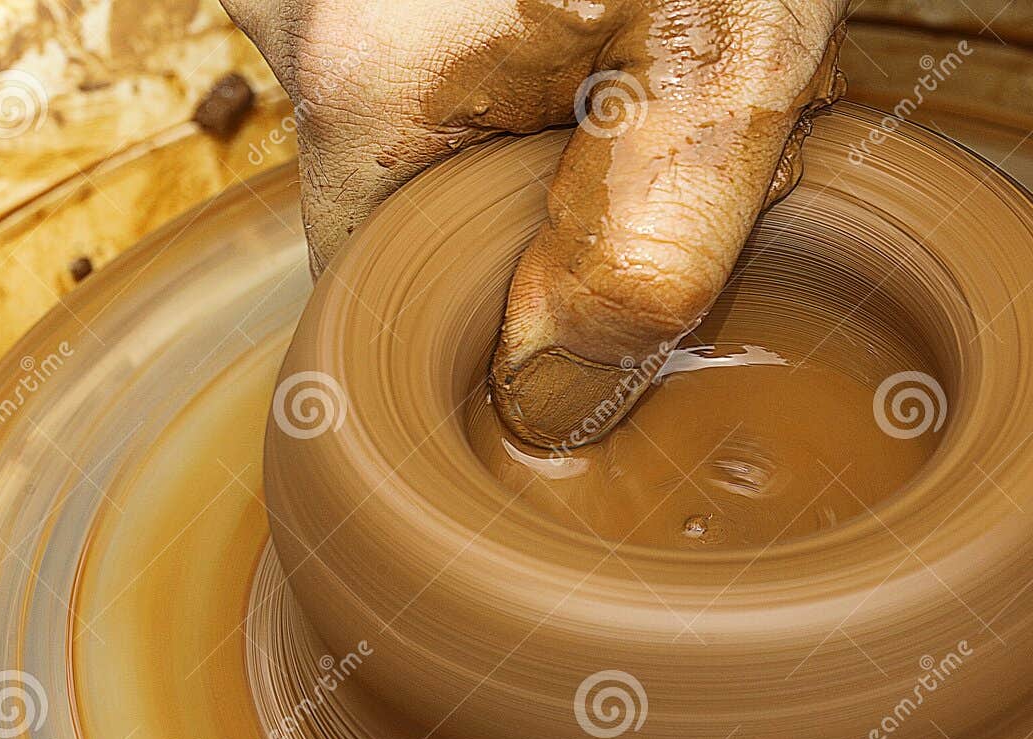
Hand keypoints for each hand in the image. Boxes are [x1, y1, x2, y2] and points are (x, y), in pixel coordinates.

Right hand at [224, 0, 847, 446]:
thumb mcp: (723, 62)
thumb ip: (645, 248)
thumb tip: (545, 406)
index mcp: (360, 81)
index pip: (373, 302)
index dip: (488, 346)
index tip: (595, 334)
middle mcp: (309, 24)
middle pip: (414, 210)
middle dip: (547, 223)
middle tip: (671, 162)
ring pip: (442, 131)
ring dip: (564, 141)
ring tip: (671, 82)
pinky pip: (454, 59)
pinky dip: (559, 70)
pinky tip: (643, 36)